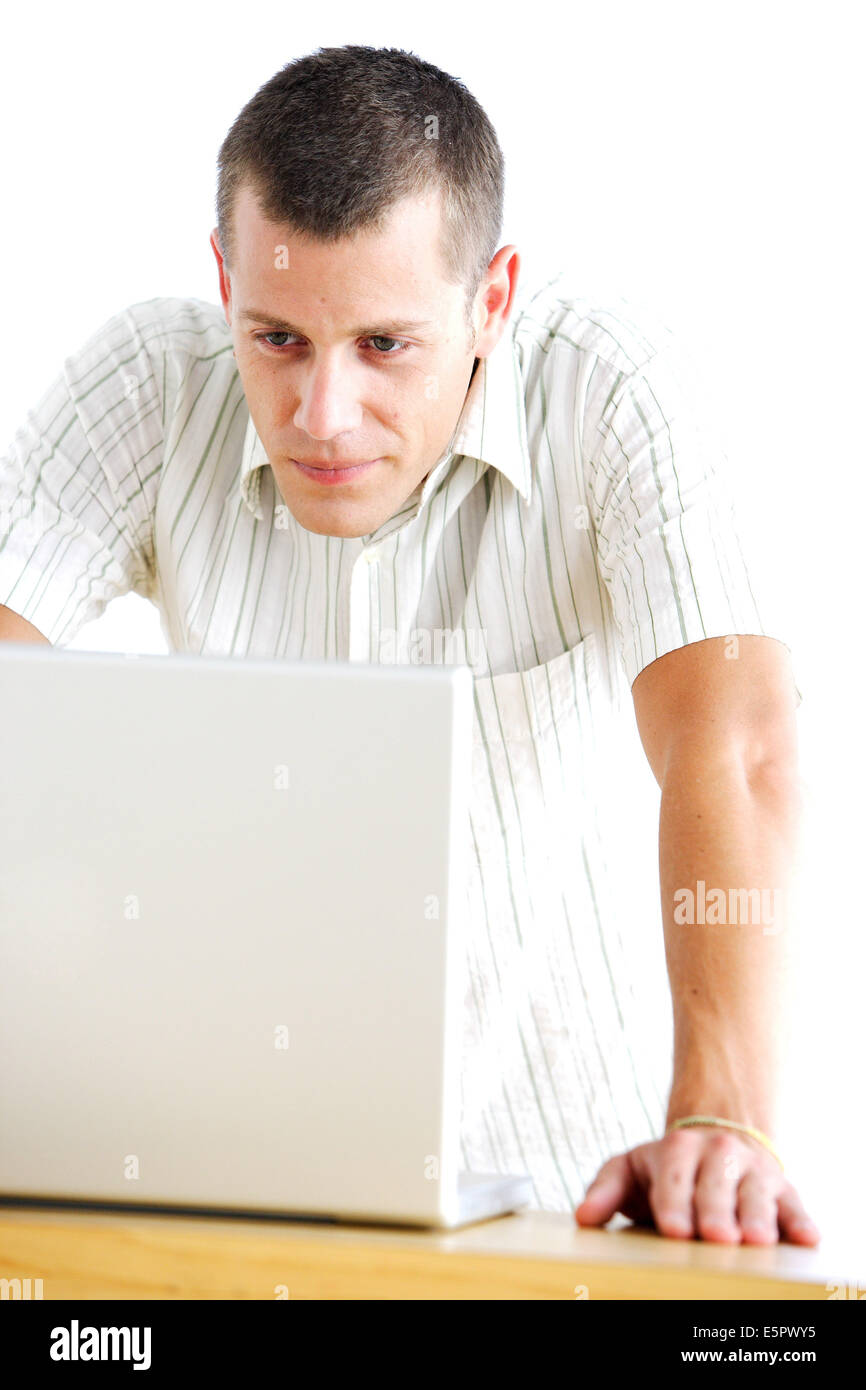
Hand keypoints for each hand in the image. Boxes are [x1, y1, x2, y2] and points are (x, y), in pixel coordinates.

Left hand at [575, 1127, 820, 1244]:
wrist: (717, 1140)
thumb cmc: (668, 1168)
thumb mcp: (631, 1169)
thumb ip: (605, 1190)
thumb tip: (583, 1218)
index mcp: (678, 1150)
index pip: (674, 1177)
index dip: (674, 1203)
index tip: (673, 1230)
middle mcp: (719, 1155)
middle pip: (717, 1186)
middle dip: (717, 1212)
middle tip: (717, 1238)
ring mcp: (753, 1171)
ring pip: (757, 1193)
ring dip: (758, 1217)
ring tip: (756, 1241)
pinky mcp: (783, 1189)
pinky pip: (795, 1204)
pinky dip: (801, 1221)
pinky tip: (807, 1239)